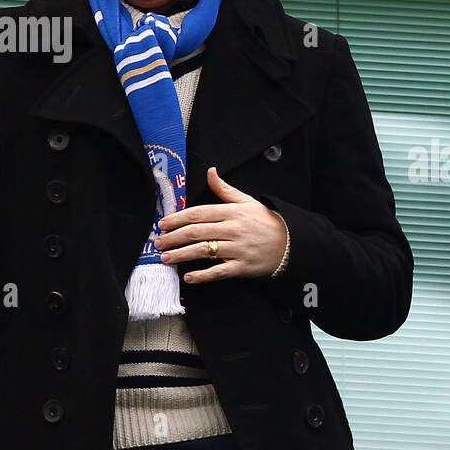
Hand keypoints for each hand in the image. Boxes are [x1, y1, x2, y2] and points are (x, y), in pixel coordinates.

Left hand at [154, 166, 287, 280]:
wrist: (291, 242)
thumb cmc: (266, 221)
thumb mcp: (247, 201)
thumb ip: (225, 189)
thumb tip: (210, 172)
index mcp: (232, 212)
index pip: (199, 213)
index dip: (178, 218)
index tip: (163, 224)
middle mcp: (233, 229)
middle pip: (197, 232)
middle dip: (174, 238)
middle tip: (158, 242)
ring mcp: (238, 249)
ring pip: (204, 251)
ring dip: (182, 255)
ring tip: (166, 258)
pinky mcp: (243, 266)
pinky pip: (219, 271)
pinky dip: (203, 275)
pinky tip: (189, 277)